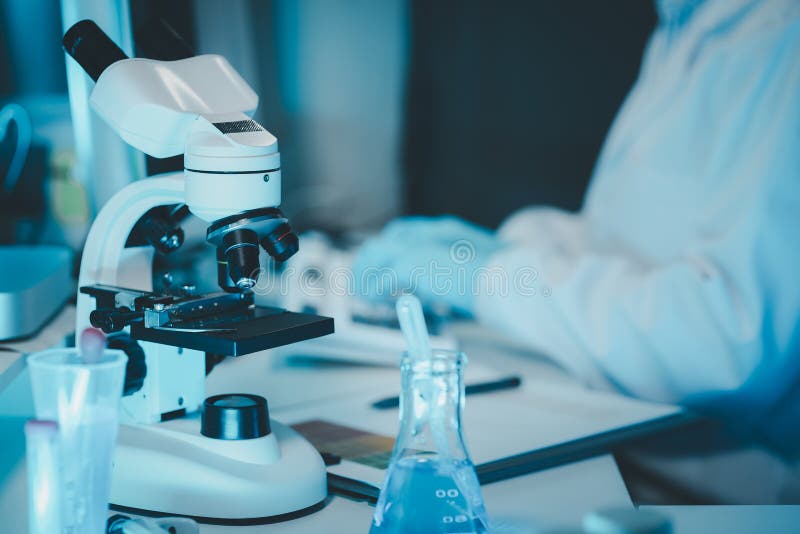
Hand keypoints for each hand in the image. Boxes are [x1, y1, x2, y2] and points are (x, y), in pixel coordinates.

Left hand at [352, 216, 500, 313]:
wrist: (511, 280)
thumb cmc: (504, 282)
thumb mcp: (475, 272)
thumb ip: (453, 277)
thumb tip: (441, 297)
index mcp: (447, 231)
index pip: (406, 233)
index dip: (392, 251)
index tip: (385, 269)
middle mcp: (431, 232)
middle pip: (387, 240)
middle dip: (372, 262)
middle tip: (366, 284)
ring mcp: (421, 245)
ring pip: (378, 254)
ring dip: (368, 275)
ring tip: (365, 295)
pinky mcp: (414, 264)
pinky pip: (383, 279)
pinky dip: (376, 291)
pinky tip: (376, 302)